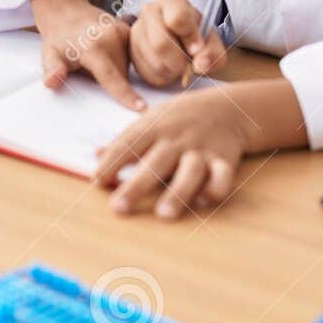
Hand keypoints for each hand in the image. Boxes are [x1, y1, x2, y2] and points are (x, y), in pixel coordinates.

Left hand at [30, 0, 142, 110]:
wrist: (65, 11)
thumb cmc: (58, 38)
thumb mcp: (49, 55)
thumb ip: (53, 70)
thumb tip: (51, 82)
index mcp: (92, 47)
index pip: (111, 76)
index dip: (125, 94)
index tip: (141, 108)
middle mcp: (110, 37)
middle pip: (121, 75)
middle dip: (111, 81)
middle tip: (90, 68)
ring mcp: (121, 30)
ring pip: (128, 66)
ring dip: (117, 70)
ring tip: (98, 58)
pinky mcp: (127, 28)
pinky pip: (132, 54)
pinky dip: (123, 59)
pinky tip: (108, 52)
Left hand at [92, 85, 250, 217]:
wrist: (227, 107)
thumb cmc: (180, 117)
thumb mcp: (152, 120)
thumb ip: (126, 140)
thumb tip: (96, 154)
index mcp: (155, 126)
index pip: (128, 144)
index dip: (111, 162)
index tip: (96, 182)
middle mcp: (177, 137)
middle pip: (155, 162)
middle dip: (136, 186)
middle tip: (118, 208)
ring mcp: (201, 149)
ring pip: (189, 171)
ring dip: (177, 193)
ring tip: (163, 215)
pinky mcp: (224, 160)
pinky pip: (222, 176)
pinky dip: (214, 189)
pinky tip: (202, 202)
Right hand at [128, 0, 225, 86]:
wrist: (182, 40)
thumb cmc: (196, 36)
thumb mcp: (211, 40)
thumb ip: (212, 52)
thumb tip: (200, 65)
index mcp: (171, 2)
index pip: (177, 18)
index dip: (191, 39)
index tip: (197, 48)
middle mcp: (149, 11)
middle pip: (160, 44)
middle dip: (179, 61)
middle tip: (188, 63)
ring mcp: (136, 31)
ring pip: (154, 62)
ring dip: (172, 71)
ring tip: (179, 64)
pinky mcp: (130, 51)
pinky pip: (147, 73)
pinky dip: (162, 77)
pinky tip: (168, 68)